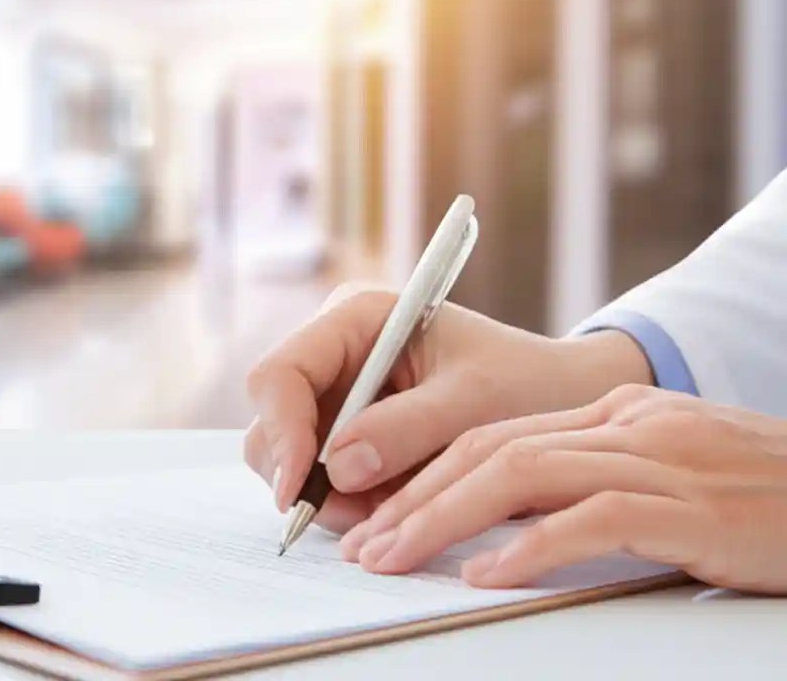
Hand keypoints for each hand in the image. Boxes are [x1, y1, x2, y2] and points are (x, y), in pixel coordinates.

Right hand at [244, 284, 652, 533]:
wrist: (560, 402)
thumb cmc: (526, 384)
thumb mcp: (474, 403)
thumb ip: (405, 429)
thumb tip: (337, 466)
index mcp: (355, 317)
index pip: (281, 373)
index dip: (282, 431)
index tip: (299, 488)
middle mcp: (332, 352)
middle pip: (271, 419)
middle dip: (302, 473)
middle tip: (354, 514)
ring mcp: (334, 394)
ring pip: (286, 455)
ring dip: (326, 494)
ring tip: (388, 508)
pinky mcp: (344, 433)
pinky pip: (316, 477)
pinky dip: (344, 502)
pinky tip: (389, 505)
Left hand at [345, 385, 786, 593]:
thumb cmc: (760, 499)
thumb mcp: (665, 476)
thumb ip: (590, 485)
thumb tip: (504, 524)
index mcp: (614, 414)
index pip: (493, 435)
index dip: (425, 475)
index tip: (381, 517)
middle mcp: (626, 424)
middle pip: (491, 449)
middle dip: (416, 496)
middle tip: (367, 544)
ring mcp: (658, 459)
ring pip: (521, 475)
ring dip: (445, 519)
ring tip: (397, 558)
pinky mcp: (689, 505)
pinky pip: (591, 519)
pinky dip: (529, 547)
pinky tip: (486, 574)